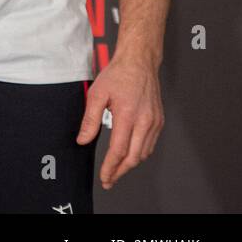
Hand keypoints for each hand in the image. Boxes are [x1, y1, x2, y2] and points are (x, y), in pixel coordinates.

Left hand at [77, 53, 163, 189]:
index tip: (104, 177)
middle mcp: (145, 121)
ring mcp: (154, 122)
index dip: (111, 167)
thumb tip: (83, 140)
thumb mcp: (96, 94)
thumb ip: (90, 120)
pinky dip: (140, 153)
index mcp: (127, 115)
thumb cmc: (118, 75)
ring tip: (117, 169)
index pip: (119, 150)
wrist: (139, 62)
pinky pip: (150, 144)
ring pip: (144, 153)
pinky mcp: (159, 121)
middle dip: (120, 171)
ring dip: (130, 164)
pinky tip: (129, 154)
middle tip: (109, 179)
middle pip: (134, 157)